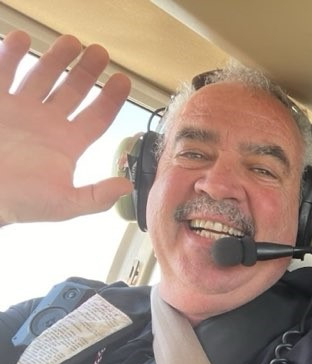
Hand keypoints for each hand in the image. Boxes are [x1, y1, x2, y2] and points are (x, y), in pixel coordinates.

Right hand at [0, 31, 132, 225]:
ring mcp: (20, 111)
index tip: (124, 80)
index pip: (97, 117)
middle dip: (86, 71)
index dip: (111, 99)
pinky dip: (11, 56)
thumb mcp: (64, 204)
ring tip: (70, 41)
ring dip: (56, 58)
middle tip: (98, 52)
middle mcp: (47, 124)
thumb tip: (127, 185)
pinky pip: (3, 73)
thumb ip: (96, 196)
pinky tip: (21, 38)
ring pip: (42, 76)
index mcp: (67, 144)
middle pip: (73, 90)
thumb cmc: (20, 202)